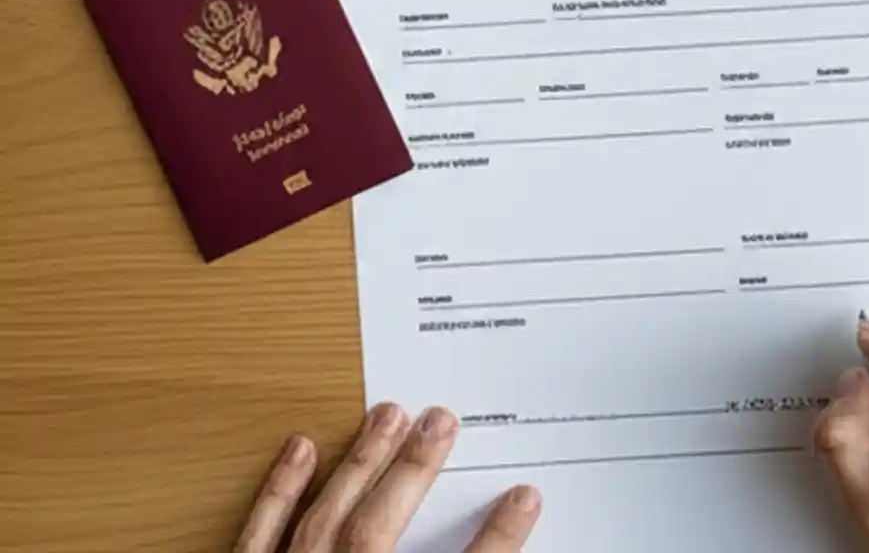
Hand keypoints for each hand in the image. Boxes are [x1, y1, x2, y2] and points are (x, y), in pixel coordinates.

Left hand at [234, 404, 541, 552]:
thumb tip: (501, 519)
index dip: (498, 538)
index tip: (525, 497)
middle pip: (380, 532)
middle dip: (414, 472)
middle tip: (442, 419)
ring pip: (324, 522)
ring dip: (358, 465)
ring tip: (386, 414)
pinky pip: (257, 540)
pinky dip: (279, 494)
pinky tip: (300, 449)